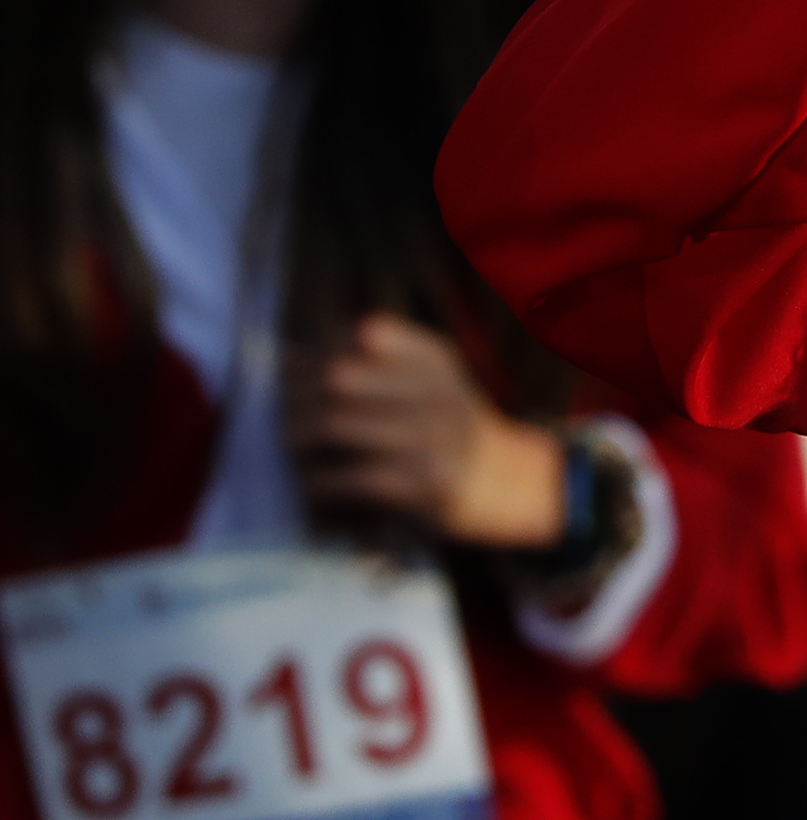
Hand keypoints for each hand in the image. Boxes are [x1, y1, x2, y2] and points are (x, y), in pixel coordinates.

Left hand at [285, 313, 568, 549]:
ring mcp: (431, 438)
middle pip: (338, 377)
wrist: (510, 485)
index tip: (296, 376)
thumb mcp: (431, 381)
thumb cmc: (449, 431)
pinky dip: (316, 483)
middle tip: (282, 419)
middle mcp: (436, 392)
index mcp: (435, 360)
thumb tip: (288, 358)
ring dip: (297, 440)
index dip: (318, 352)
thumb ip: (375, 363)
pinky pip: (345, 477)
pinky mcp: (423, 485)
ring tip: (293, 452)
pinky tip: (316, 486)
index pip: (365, 333)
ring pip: (333, 424)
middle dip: (296, 398)